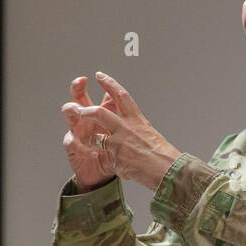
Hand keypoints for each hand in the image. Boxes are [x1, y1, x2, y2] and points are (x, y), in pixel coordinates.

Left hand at [61, 72, 181, 190]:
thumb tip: (130, 128)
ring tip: (85, 141)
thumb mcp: (150, 133)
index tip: (99, 76)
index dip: (109, 84)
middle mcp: (126, 128)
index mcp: (136, 119)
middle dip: (86, 111)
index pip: (120, 96)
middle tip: (78, 109)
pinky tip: (113, 165)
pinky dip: (107, 161)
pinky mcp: (115, 159)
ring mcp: (118, 144)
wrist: (166, 169)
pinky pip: (105, 158)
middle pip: (100, 113)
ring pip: (95, 138)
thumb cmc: (162, 153)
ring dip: (89, 140)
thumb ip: (136, 129)